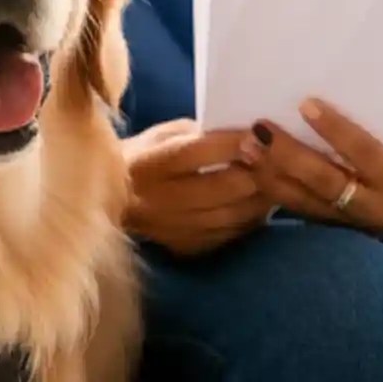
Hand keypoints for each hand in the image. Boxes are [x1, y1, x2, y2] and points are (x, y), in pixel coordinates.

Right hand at [124, 118, 273, 255]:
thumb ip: (199, 134)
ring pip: (234, 215)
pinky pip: (229, 234)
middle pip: (225, 187)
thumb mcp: (162, 135)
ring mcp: (174, 229)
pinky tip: (255, 204)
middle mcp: (161, 200)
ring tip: (272, 182)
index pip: (198, 151)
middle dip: (256, 172)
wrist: (108, 203)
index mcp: (152, 164)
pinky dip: (248, 219)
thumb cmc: (143, 158)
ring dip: (260, 197)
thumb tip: (244, 135)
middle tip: (274, 160)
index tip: (259, 135)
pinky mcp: (185, 248)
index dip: (234, 144)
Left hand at [244, 99, 382, 235]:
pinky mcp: (331, 233)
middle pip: (327, 183)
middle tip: (259, 129)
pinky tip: (249, 168)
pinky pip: (296, 211)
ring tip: (246, 147)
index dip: (335, 129)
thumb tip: (321, 89)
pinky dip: (270, 189)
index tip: (305, 104)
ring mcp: (353, 227)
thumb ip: (373, 120)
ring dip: (269, 174)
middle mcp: (380, 211)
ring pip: (304, 203)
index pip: (366, 153)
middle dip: (289, 156)